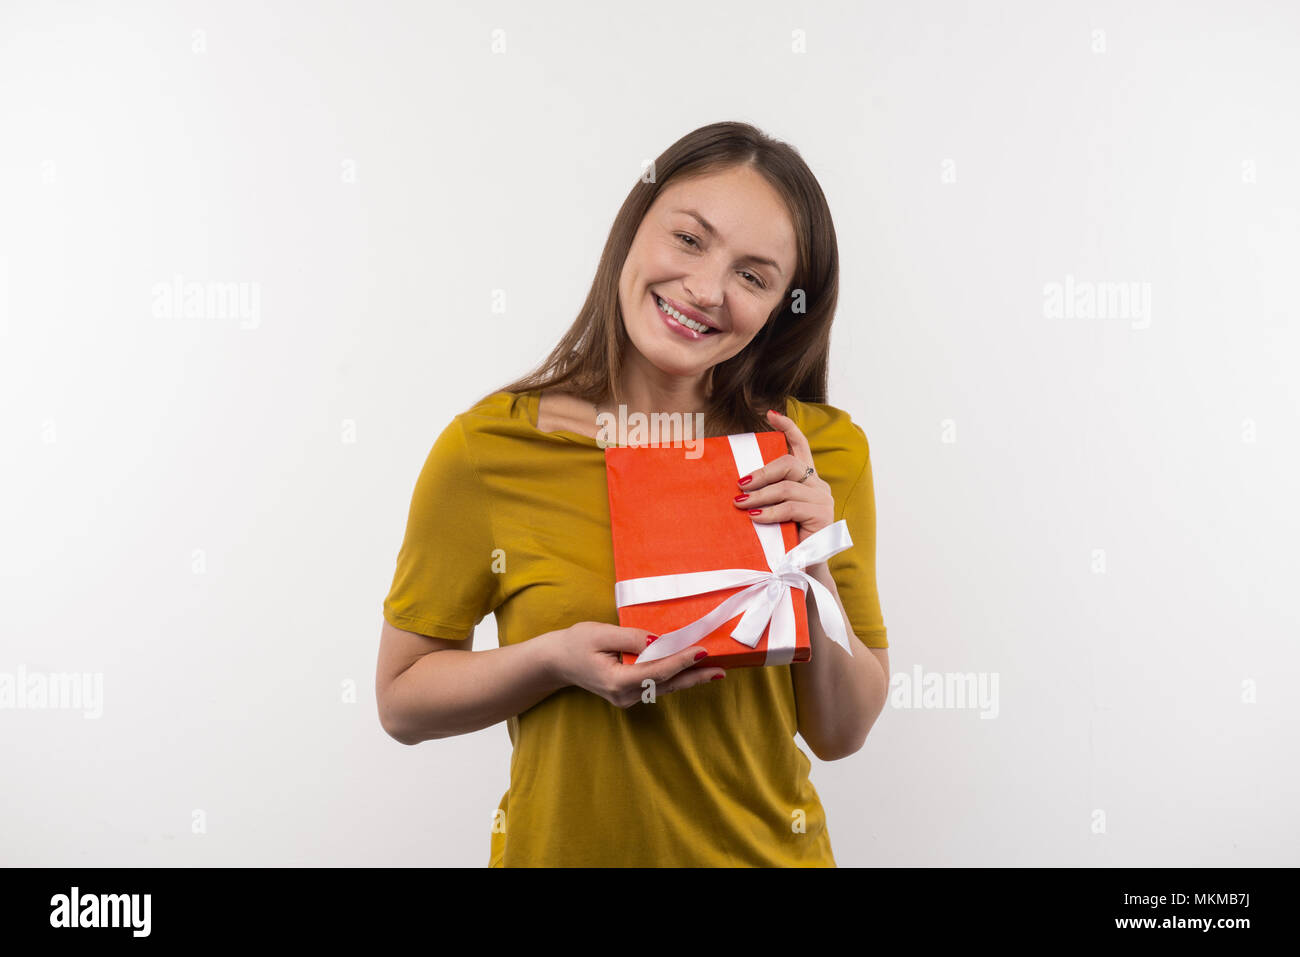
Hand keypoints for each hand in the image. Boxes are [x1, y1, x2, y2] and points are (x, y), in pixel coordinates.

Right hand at [544, 622, 725, 708]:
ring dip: (688, 677)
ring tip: (713, 670)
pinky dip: (674, 677)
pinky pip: (656, 685)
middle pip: (666, 684)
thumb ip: (630, 638)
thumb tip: (658, 641)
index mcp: (616, 681)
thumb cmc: (575, 644)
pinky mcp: (629, 695)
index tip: (702, 651)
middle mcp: (624, 696)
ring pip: (664, 687)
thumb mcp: (600, 634)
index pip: (657, 671)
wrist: (556, 662)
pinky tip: (690, 670)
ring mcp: (627, 699)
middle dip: (694, 675)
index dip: (681, 661)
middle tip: (720, 669)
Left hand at [732, 408, 833, 543]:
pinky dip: (770, 512)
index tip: (771, 414)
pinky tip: (756, 517)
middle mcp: (818, 485)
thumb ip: (765, 495)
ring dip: (760, 495)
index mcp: (807, 480)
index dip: (788, 428)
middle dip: (761, 471)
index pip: (801, 445)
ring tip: (741, 504)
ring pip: (786, 486)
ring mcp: (823, 499)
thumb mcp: (773, 512)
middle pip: (789, 463)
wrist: (803, 571)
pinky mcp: (822, 515)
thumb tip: (738, 486)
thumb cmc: (784, 541)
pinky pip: (791, 506)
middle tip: (740, 485)